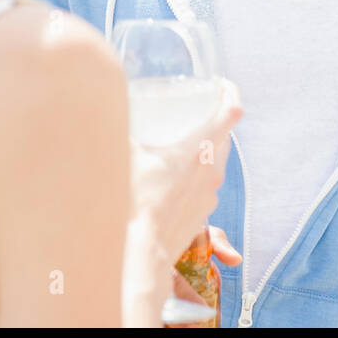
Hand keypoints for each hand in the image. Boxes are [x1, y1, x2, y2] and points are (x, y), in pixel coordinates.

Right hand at [130, 77, 242, 264]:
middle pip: (225, 135)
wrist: (142, 252)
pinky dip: (196, 175)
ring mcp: (210, 193)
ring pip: (217, 162)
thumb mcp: (126, 157)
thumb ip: (119, 130)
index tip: (222, 85)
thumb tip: (105, 108)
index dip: (230, 93)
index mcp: (201, 149)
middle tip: (195, 110)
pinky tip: (173, 177)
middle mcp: (212, 170)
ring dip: (206, 149)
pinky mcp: (203, 212)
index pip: (231, 112)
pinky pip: (206, 185)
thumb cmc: (135, 203)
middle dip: (214, 120)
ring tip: (182, 143)